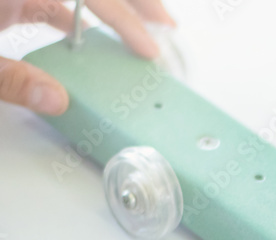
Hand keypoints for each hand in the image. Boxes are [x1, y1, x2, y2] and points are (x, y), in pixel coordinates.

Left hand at [0, 0, 174, 113]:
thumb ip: (12, 79)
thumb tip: (58, 100)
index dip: (127, 20)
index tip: (149, 49)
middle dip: (137, 2)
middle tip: (166, 25)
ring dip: (118, 8)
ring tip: (144, 31)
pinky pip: (60, 3)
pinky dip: (83, 18)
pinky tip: (95, 42)